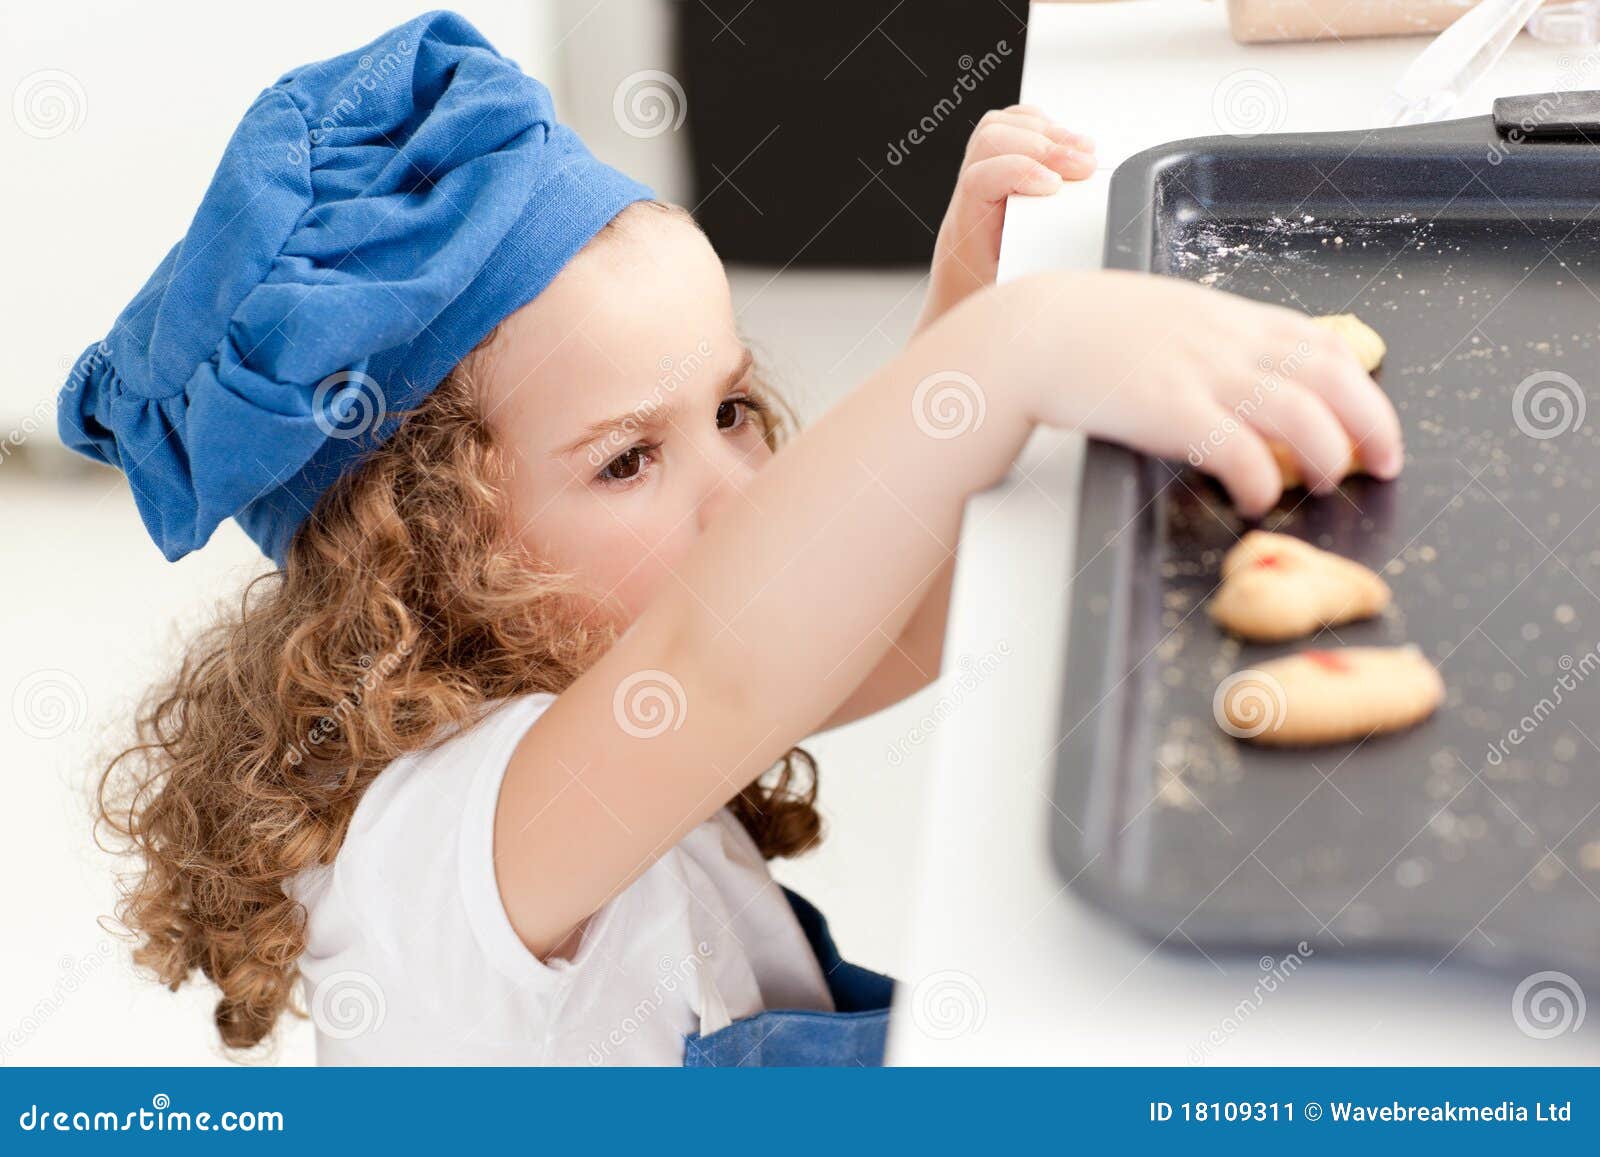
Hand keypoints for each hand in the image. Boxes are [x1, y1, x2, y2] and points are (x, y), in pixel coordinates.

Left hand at [914, 106, 1095, 334]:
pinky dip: (1038, 125)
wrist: (960, 306)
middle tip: (1084, 164)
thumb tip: (1076, 259)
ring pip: (997, 127)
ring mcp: (976, 180)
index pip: (979, 179)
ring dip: (1043, 131)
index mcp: (966, 231)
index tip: (1056, 186)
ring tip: (1081, 151)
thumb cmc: (986, 306)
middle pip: (990, 140)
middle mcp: (966, 199)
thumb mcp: (1014, 301)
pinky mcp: (992, 172)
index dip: (1019, 171)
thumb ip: (1038, 277)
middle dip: (1043, 145)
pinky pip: (1006, 128)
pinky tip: (1064, 143)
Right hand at [1004, 271, 1403, 516]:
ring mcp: (1202, 374)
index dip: (1365, 389)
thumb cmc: (1087, 330)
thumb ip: (1213, 340)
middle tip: (1380, 463)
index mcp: (1230, 317)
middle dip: (1370, 424)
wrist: (1032, 333)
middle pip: (1331, 379)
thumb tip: (1251, 374)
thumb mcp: (1166, 316)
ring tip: (1325, 484)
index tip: (1377, 425)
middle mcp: (1229, 342)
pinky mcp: (1171, 411)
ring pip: (1299, 415)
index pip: (1323, 345)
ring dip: (1325, 455)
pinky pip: (1239, 451)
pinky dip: (1260, 481)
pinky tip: (1257, 499)